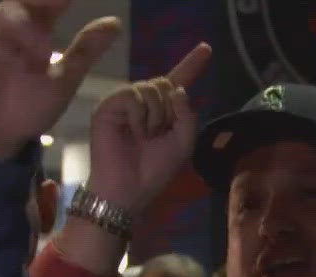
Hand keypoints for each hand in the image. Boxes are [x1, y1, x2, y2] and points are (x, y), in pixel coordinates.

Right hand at [0, 0, 122, 161]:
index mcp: (32, 27)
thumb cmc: (26, 107)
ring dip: (27, 34)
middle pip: (23, 0)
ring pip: (4, 17)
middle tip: (60, 0)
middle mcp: (5, 24)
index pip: (47, 0)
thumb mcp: (64, 79)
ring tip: (42, 58)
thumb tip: (115, 22)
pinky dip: (1, 48)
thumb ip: (85, 50)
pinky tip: (17, 63)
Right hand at [85, 43, 211, 212]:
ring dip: (156, 115)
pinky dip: (139, 115)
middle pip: (165, 83)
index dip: (192, 64)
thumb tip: (177, 88)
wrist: (130, 189)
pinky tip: (133, 131)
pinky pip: (132, 95)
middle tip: (157, 134)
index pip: (177, 82)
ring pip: (150, 88)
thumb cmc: (154, 171)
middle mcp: (142, 102)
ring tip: (144, 136)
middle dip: (169, 110)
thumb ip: (187, 115)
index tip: (207, 48)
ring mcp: (124, 102)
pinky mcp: (108, 106)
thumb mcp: (183, 143)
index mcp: (161, 111)